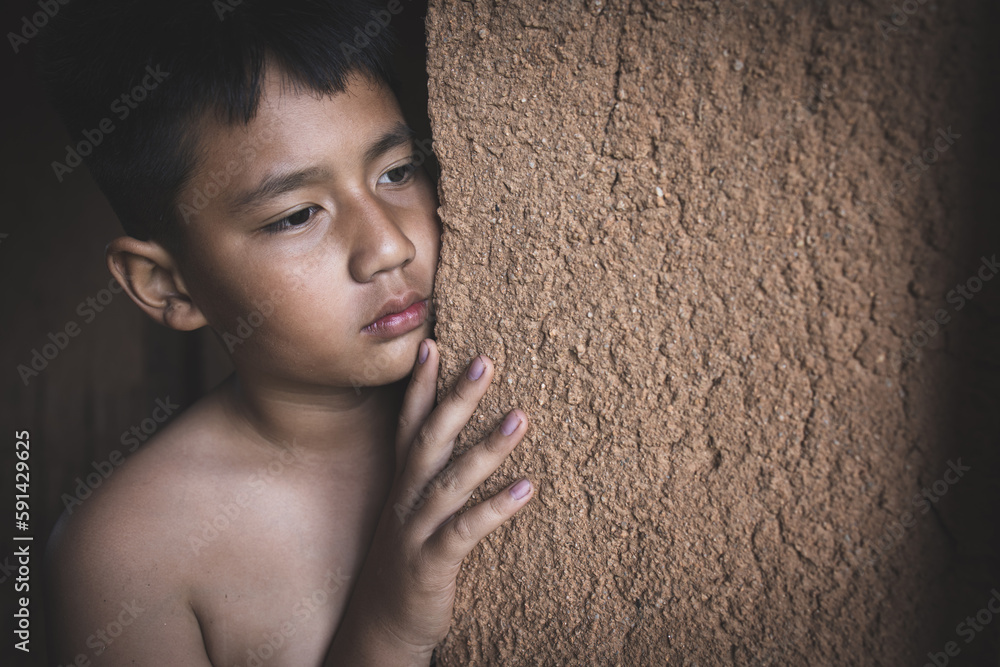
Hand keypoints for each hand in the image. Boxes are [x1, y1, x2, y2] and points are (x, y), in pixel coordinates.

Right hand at [329, 338, 532, 664]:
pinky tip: (527, 489)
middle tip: (487, 361)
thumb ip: (435, 472)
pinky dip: (494, 509)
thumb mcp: (415, 508)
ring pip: (450, 482)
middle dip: (457, 399)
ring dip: (486, 448)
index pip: (409, 424)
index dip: (420, 385)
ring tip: (521, 417)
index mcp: (404, 482)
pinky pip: (464, 532)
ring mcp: (416, 531)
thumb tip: (463, 433)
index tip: (434, 343)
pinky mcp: (431, 563)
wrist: (384, 623)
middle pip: (430, 440)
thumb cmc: (410, 556)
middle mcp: (406, 499)